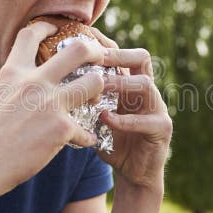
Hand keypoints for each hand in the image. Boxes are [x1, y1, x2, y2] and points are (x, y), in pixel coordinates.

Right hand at [0, 21, 106, 199]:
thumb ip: (14, 87)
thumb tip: (26, 86)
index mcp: (13, 72)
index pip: (31, 35)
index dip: (47, 26)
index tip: (57, 28)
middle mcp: (34, 82)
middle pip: (78, 49)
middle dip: (95, 51)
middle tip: (100, 60)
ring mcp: (50, 104)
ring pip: (94, 83)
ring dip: (98, 91)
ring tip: (96, 100)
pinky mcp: (61, 128)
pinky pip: (86, 130)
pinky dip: (86, 138)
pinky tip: (84, 142)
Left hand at [90, 28, 171, 191]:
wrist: (132, 174)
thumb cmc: (111, 141)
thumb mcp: (95, 115)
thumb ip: (84, 98)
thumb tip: (51, 79)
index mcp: (131, 84)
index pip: (123, 53)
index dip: (106, 44)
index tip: (84, 38)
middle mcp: (147, 91)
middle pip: (142, 58)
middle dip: (118, 55)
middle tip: (95, 58)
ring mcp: (158, 109)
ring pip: (146, 85)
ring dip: (121, 84)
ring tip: (100, 88)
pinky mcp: (162, 130)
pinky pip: (147, 120)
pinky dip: (125, 120)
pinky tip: (106, 119)